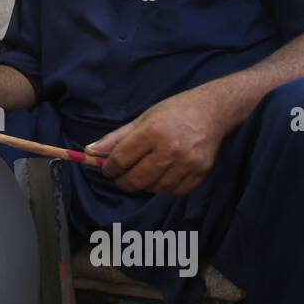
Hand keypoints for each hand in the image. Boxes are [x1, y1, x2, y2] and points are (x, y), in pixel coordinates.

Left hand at [85, 86, 228, 194]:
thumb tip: (91, 151)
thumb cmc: (174, 112)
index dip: (110, 168)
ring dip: (144, 185)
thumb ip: (117, 137)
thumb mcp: (143, 119)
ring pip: (156, 188)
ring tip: (143, 173)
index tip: (108, 169)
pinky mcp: (201, 173)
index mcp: (153, 132)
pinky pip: (176, 191)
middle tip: (121, 177)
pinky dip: (165, 187)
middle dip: (123, 182)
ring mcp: (188, 163)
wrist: (213, 111)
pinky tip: (162, 176)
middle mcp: (171, 149)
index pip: (122, 159)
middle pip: (137, 179)